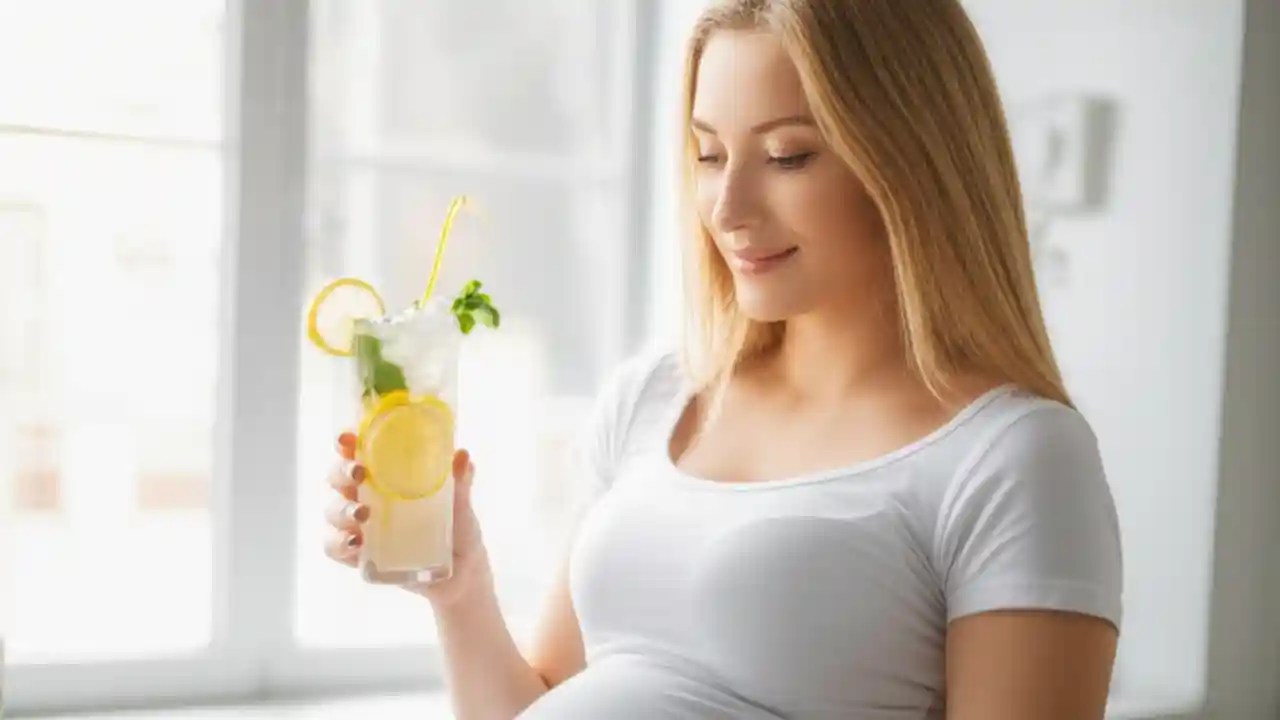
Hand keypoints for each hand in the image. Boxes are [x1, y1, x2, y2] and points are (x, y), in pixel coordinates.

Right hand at [323, 432, 493, 608]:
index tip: (348, 438)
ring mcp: (361, 528)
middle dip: (341, 473)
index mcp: (387, 477)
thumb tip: (462, 455)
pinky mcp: (361, 557)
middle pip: (338, 479)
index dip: (347, 444)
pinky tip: (354, 543)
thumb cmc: (457, 527)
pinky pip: (337, 549)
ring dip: (341, 510)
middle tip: (359, 473)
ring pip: (334, 512)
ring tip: (362, 514)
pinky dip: (339, 544)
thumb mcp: (460, 503)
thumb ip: (460, 481)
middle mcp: (367, 498)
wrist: (463, 572)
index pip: (359, 454)